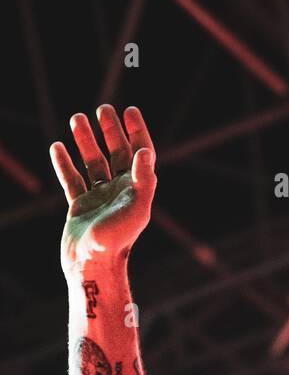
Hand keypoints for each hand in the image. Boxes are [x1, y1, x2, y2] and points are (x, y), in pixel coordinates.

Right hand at [50, 104, 156, 275]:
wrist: (92, 265)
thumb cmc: (116, 239)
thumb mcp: (135, 208)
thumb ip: (143, 180)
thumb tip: (145, 151)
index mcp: (136, 191)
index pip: (140, 154)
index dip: (137, 132)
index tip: (130, 110)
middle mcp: (119, 193)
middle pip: (117, 154)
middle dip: (111, 131)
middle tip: (103, 109)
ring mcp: (99, 199)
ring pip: (93, 163)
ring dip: (86, 141)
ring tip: (77, 118)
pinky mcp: (80, 207)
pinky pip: (72, 180)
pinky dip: (65, 163)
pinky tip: (57, 147)